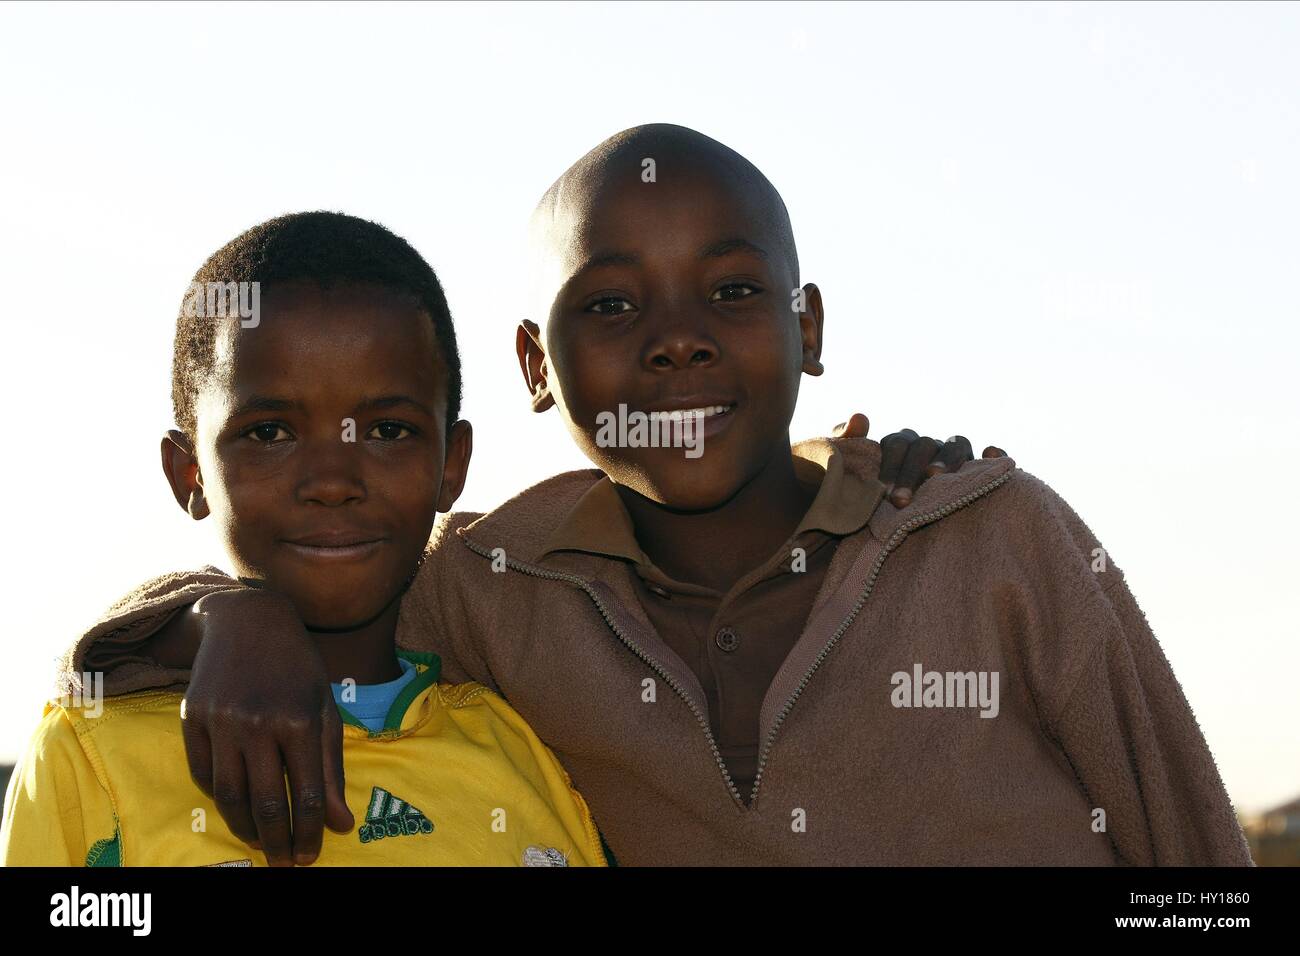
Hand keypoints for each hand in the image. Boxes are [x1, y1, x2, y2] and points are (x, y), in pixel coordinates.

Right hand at [181, 588, 351, 865]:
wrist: (248, 620)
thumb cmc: (297, 667)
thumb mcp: (325, 709)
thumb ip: (331, 769)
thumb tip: (340, 824)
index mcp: (300, 720)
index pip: (304, 795)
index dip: (308, 833)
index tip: (309, 856)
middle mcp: (258, 722)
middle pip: (263, 803)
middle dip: (276, 842)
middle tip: (283, 863)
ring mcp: (220, 721)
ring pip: (228, 795)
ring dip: (245, 828)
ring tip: (260, 840)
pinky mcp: (191, 718)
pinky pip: (203, 773)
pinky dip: (219, 796)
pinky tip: (236, 805)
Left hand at [832, 412, 1006, 507]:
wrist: (894, 515)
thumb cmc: (873, 494)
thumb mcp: (855, 470)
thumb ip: (847, 442)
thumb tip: (858, 417)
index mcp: (901, 443)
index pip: (897, 444)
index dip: (890, 465)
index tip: (883, 492)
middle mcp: (929, 445)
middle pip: (924, 446)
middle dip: (911, 472)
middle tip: (900, 501)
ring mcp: (954, 453)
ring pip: (956, 445)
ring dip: (947, 458)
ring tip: (936, 477)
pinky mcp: (978, 466)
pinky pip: (992, 455)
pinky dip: (994, 453)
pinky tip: (993, 453)